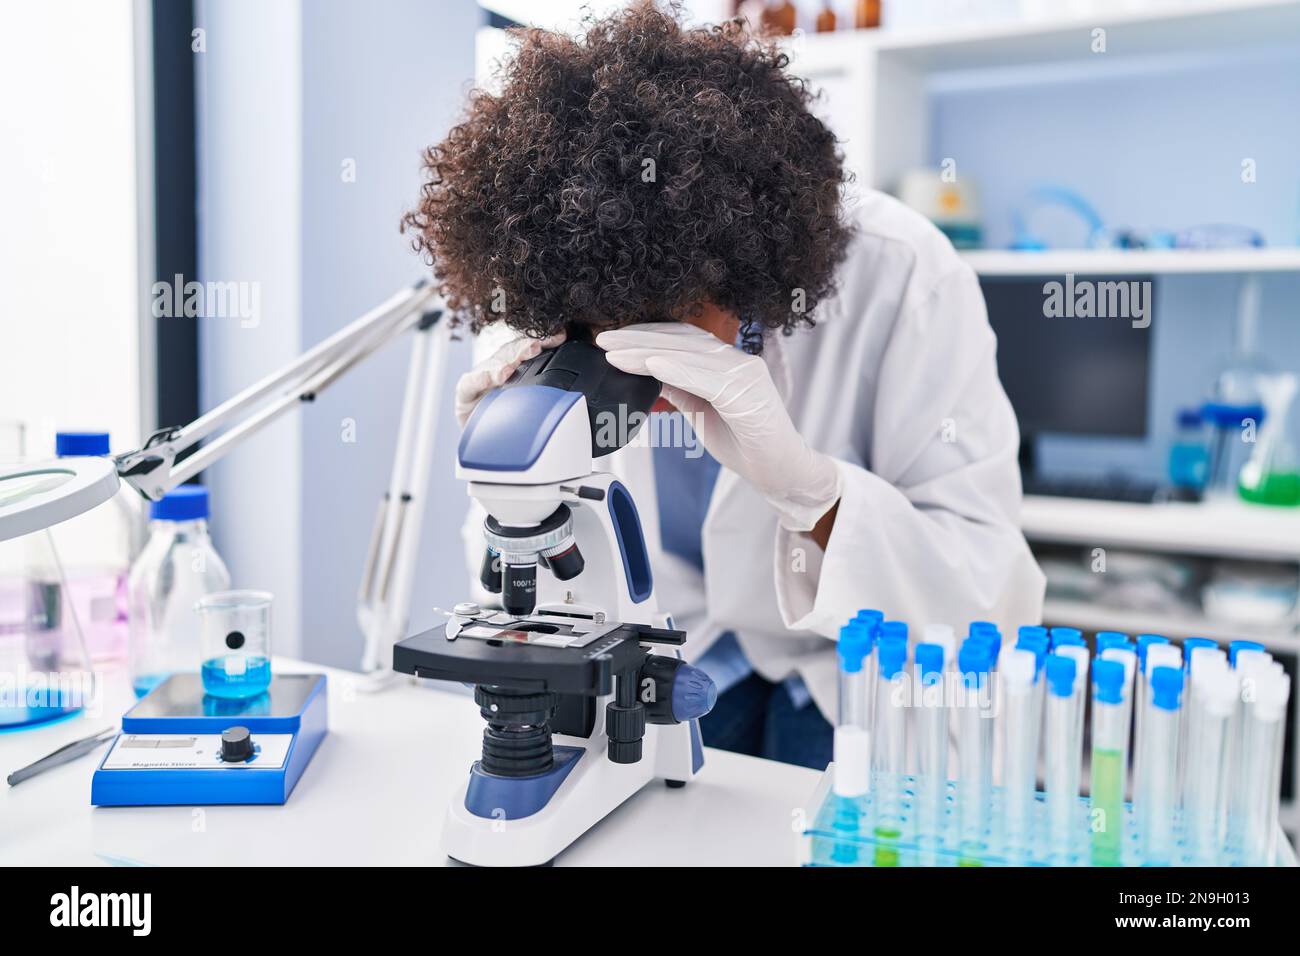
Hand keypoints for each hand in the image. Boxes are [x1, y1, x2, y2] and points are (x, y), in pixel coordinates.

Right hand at [455, 332, 564, 426]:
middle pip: (512, 352)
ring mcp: (482, 376)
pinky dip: (482, 378)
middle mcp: (500, 366)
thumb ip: (550, 393)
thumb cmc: (507, 413)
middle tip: (536, 347)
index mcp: (518, 365)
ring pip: (493, 364)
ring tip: (512, 366)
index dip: (544, 341)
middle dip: (524, 348)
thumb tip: (581, 394)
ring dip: (503, 362)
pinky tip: (492, 378)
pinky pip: (472, 383)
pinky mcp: (466, 391)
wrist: (479, 432)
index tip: (560, 337)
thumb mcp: (531, 401)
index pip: (531, 348)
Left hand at [597, 323, 840, 531]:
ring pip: (689, 355)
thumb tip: (650, 376)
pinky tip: (651, 365)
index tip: (614, 339)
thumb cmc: (748, 444)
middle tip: (603, 340)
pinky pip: (705, 377)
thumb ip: (681, 391)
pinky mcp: (748, 393)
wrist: (782, 472)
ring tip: (615, 354)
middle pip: (682, 340)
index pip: (682, 338)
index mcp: (728, 364)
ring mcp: (746, 374)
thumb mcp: (702, 412)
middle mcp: (738, 362)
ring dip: (647, 352)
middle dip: (638, 338)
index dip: (646, 335)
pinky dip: (676, 369)